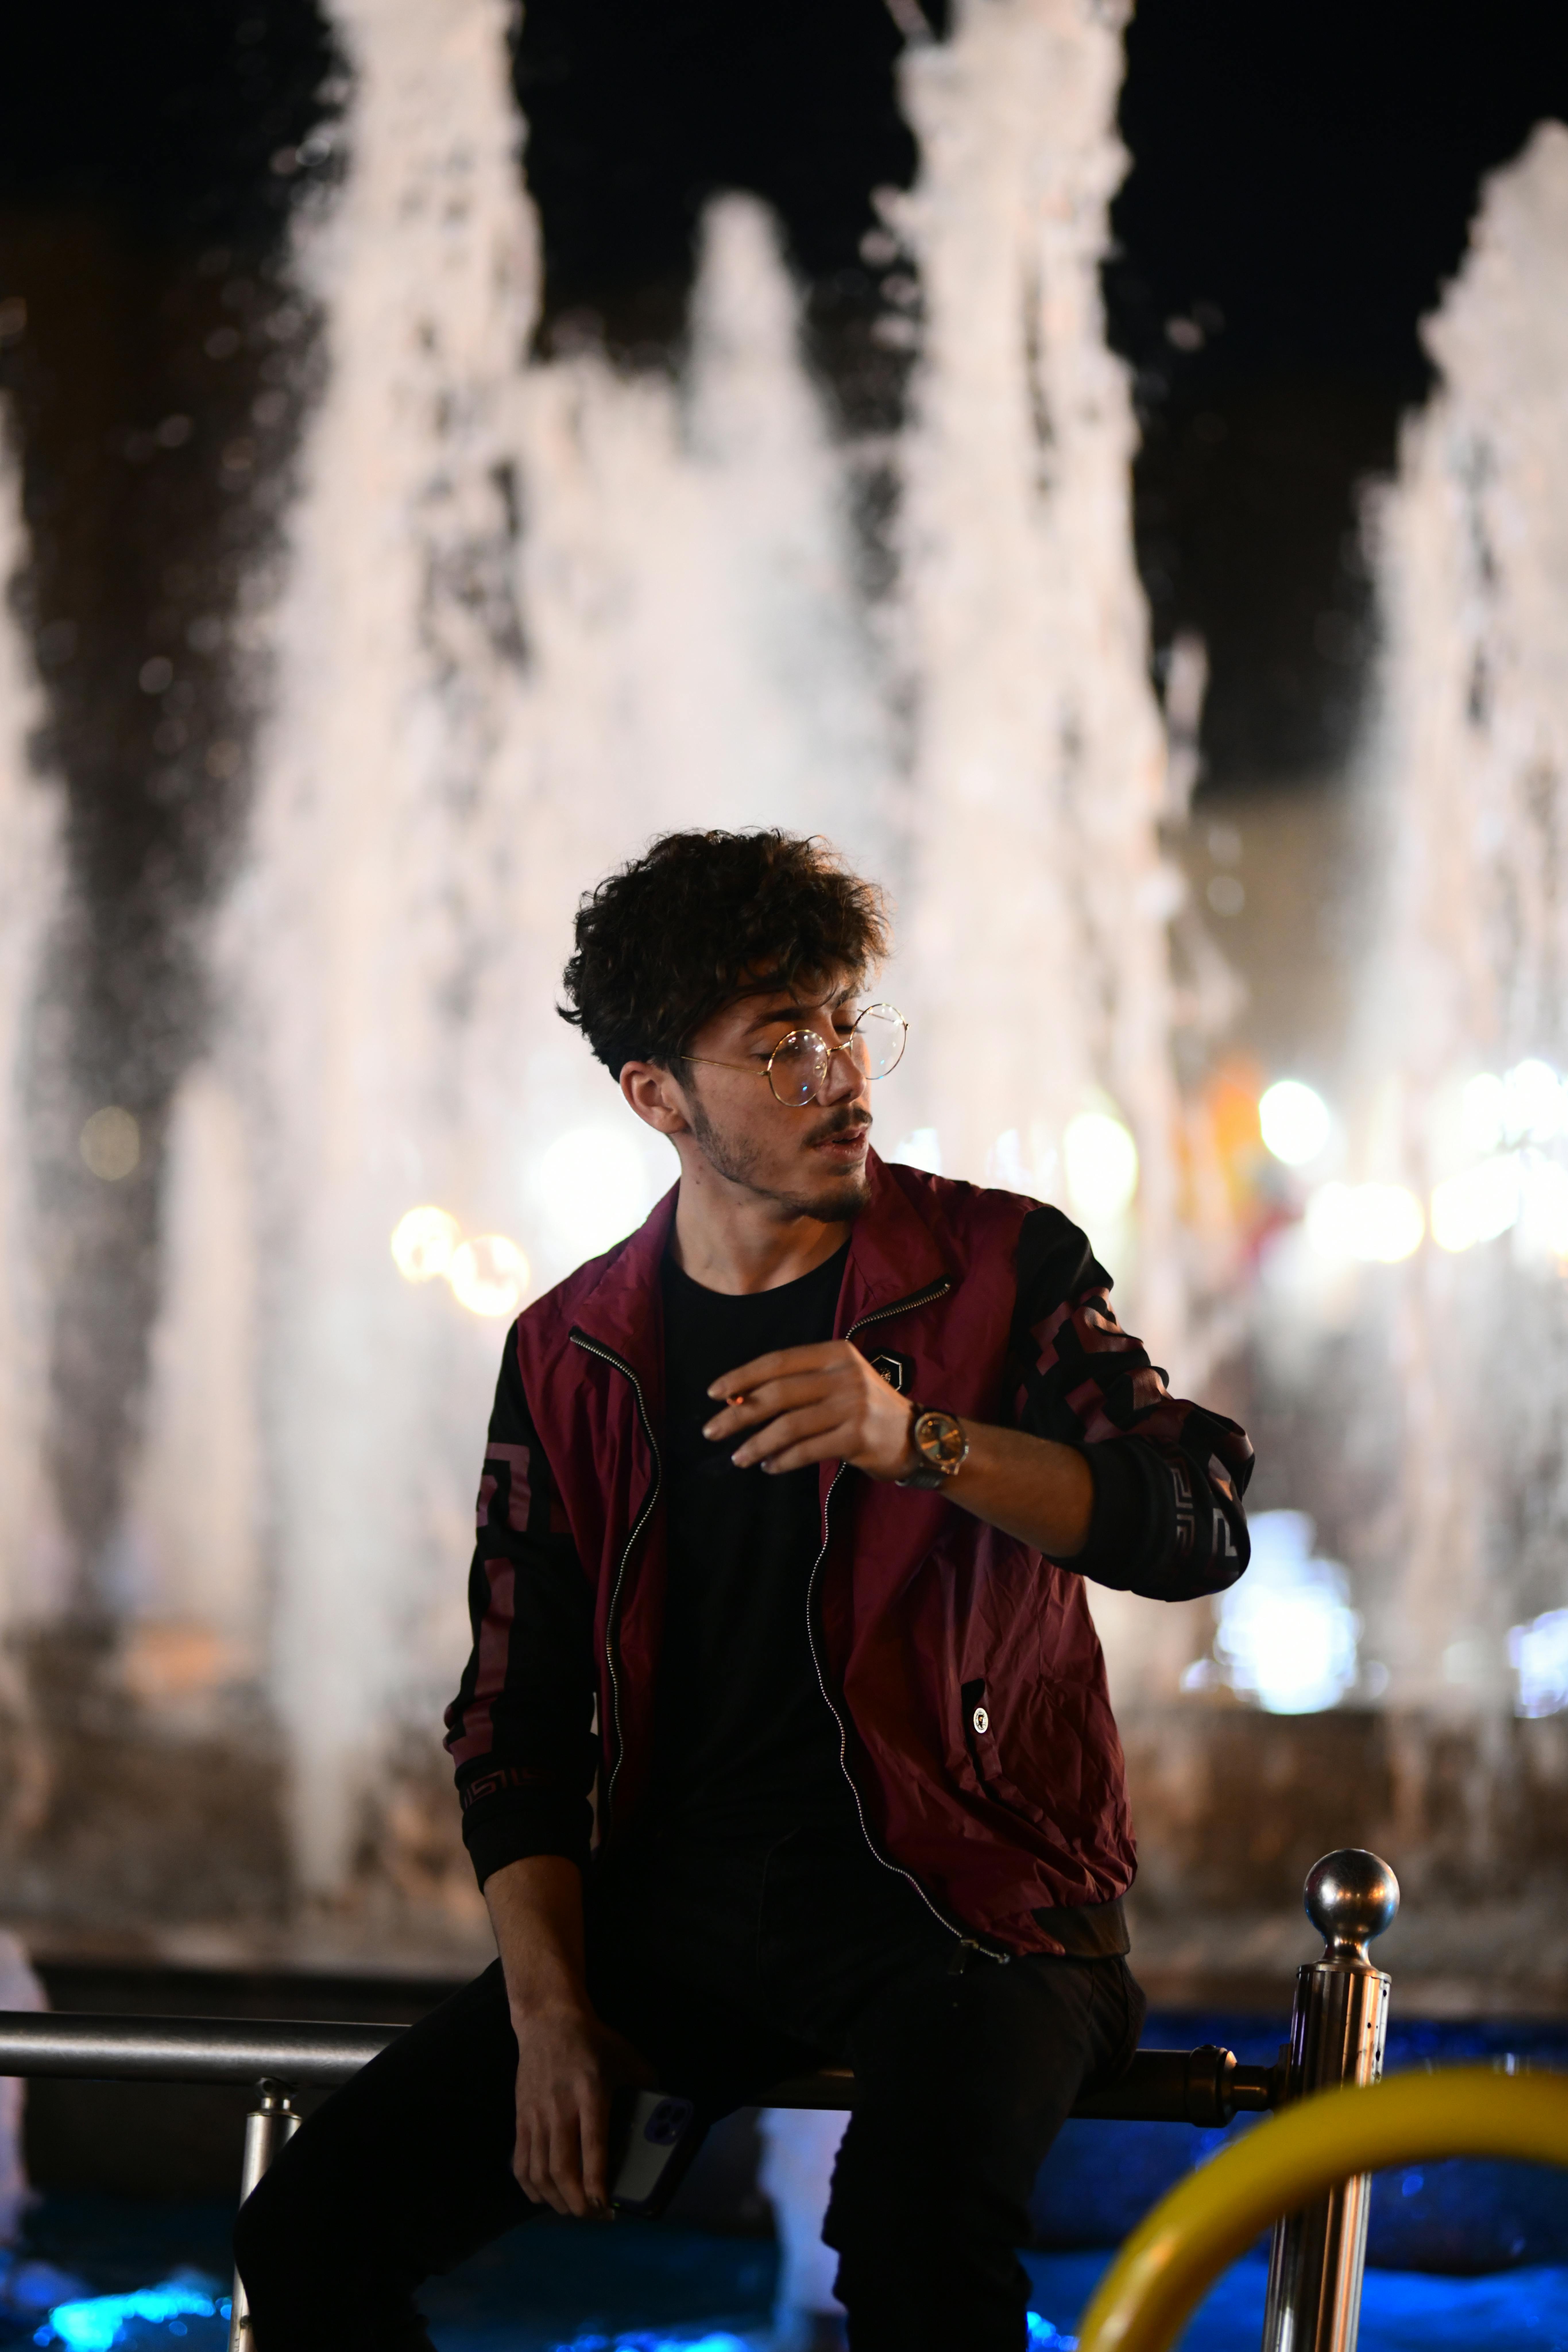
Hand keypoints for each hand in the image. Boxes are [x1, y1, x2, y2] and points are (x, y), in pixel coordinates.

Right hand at [509, 1999, 652, 2217]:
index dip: (596, 2183)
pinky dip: (530, 2187)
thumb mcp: (628, 2057)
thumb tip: (668, 2115)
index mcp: (591, 2093)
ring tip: (574, 2210)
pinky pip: (520, 2161)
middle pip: (562, 2168)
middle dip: (578, 2203)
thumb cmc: (594, 2040)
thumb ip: (648, 2085)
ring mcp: (536, 2114)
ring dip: (555, 2200)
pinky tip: (545, 2197)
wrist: (548, 2019)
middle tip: (595, 2216)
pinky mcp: (521, 2116)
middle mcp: (560, 2108)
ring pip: (539, 2171)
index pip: (592, 2148)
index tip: (607, 2208)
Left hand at [704, 1341, 918, 1480]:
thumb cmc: (866, 1409)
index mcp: (836, 1353)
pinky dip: (782, 1460)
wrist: (916, 1436)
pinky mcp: (858, 1438)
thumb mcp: (839, 1381)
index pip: (779, 1361)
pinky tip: (768, 1466)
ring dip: (756, 1443)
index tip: (713, 1392)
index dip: (742, 1376)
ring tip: (738, 1457)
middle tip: (712, 1430)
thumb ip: (798, 1385)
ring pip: (789, 1425)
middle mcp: (845, 1375)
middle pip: (778, 1393)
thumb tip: (740, 1399)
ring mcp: (853, 1406)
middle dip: (738, 1412)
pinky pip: (807, 1450)